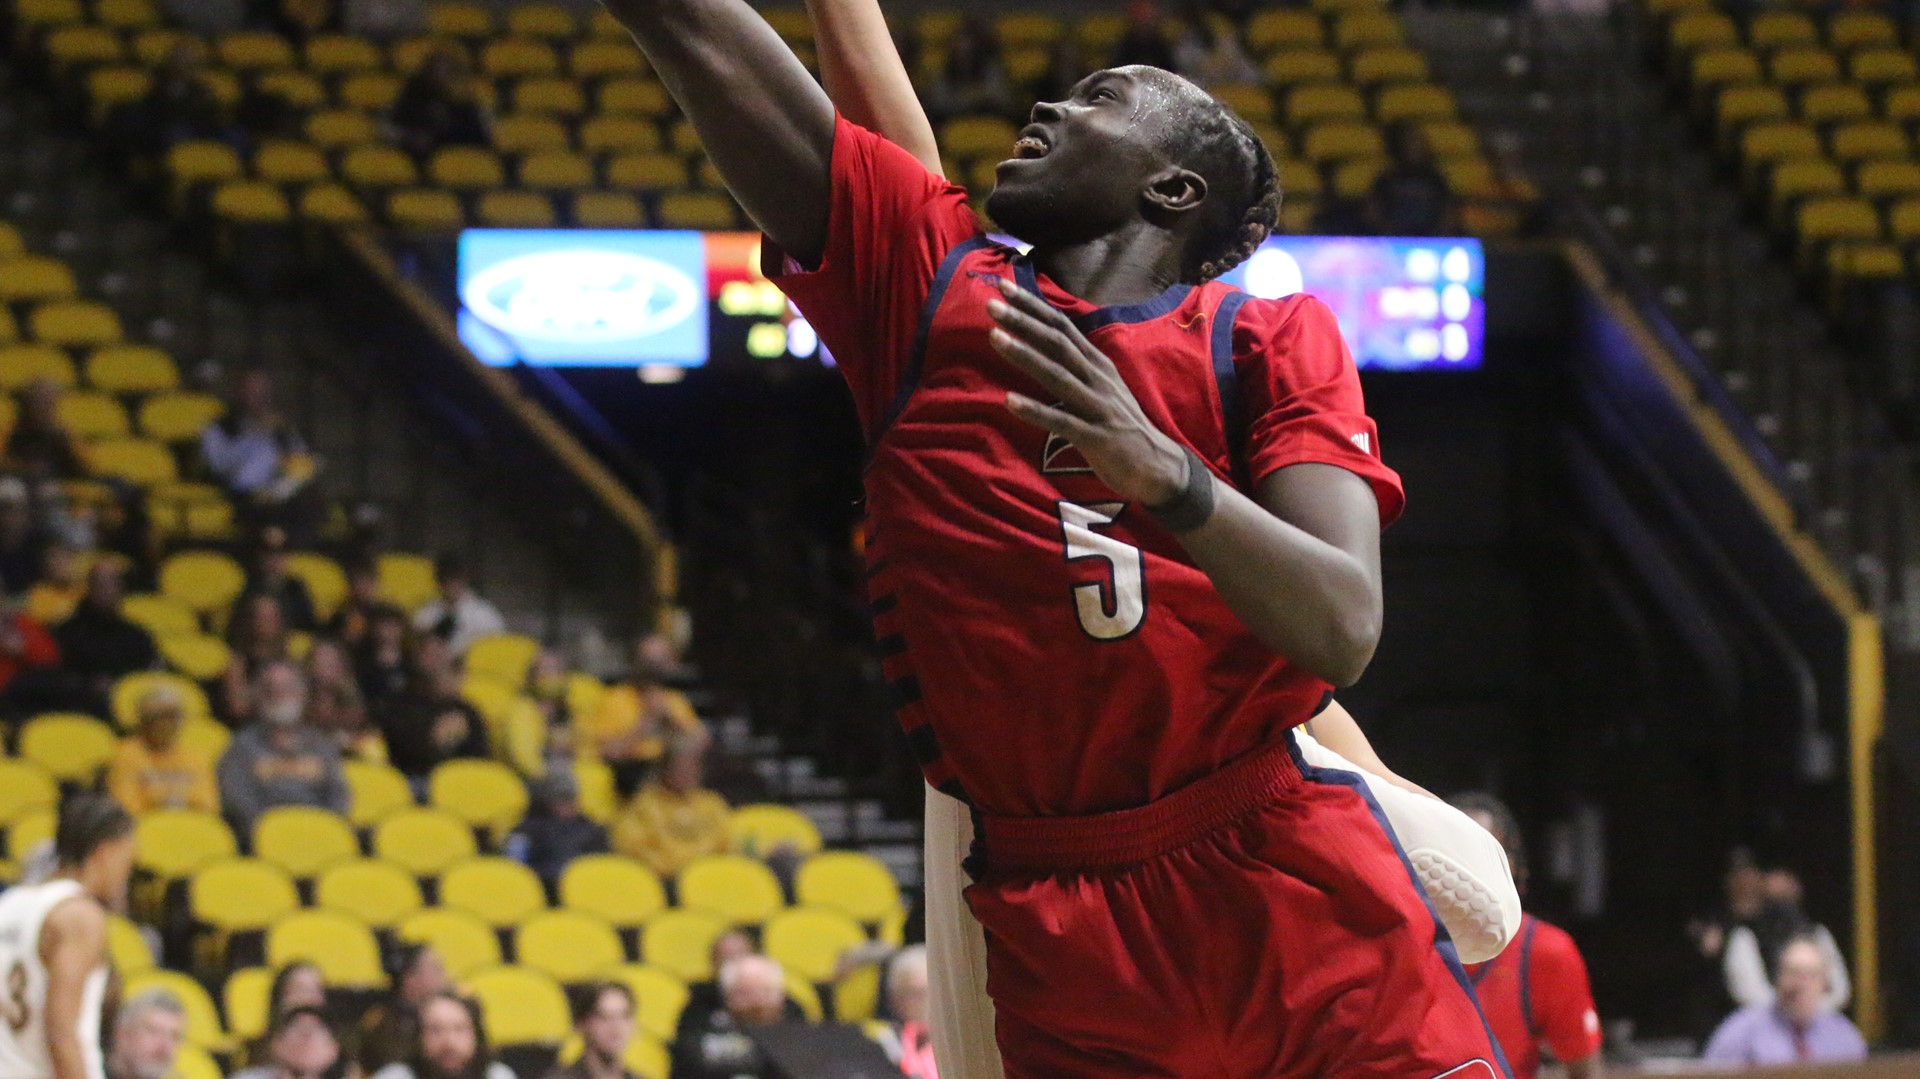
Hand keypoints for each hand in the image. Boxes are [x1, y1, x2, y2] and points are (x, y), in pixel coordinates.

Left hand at [986, 278, 1189, 505]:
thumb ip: (1075, 366)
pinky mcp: (1096, 437)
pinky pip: (1062, 421)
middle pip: (1057, 343)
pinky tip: (1009, 402)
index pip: (1061, 326)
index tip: (1004, 285)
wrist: (1156, 465)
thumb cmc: (1120, 425)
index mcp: (1096, 364)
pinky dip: (1036, 410)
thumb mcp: (1100, 387)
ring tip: (994, 337)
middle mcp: (1097, 379)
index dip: (1034, 306)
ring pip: (1057, 376)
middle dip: (1024, 322)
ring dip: (1025, 355)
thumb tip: (1043, 344)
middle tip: (991, 304)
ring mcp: (1097, 407)